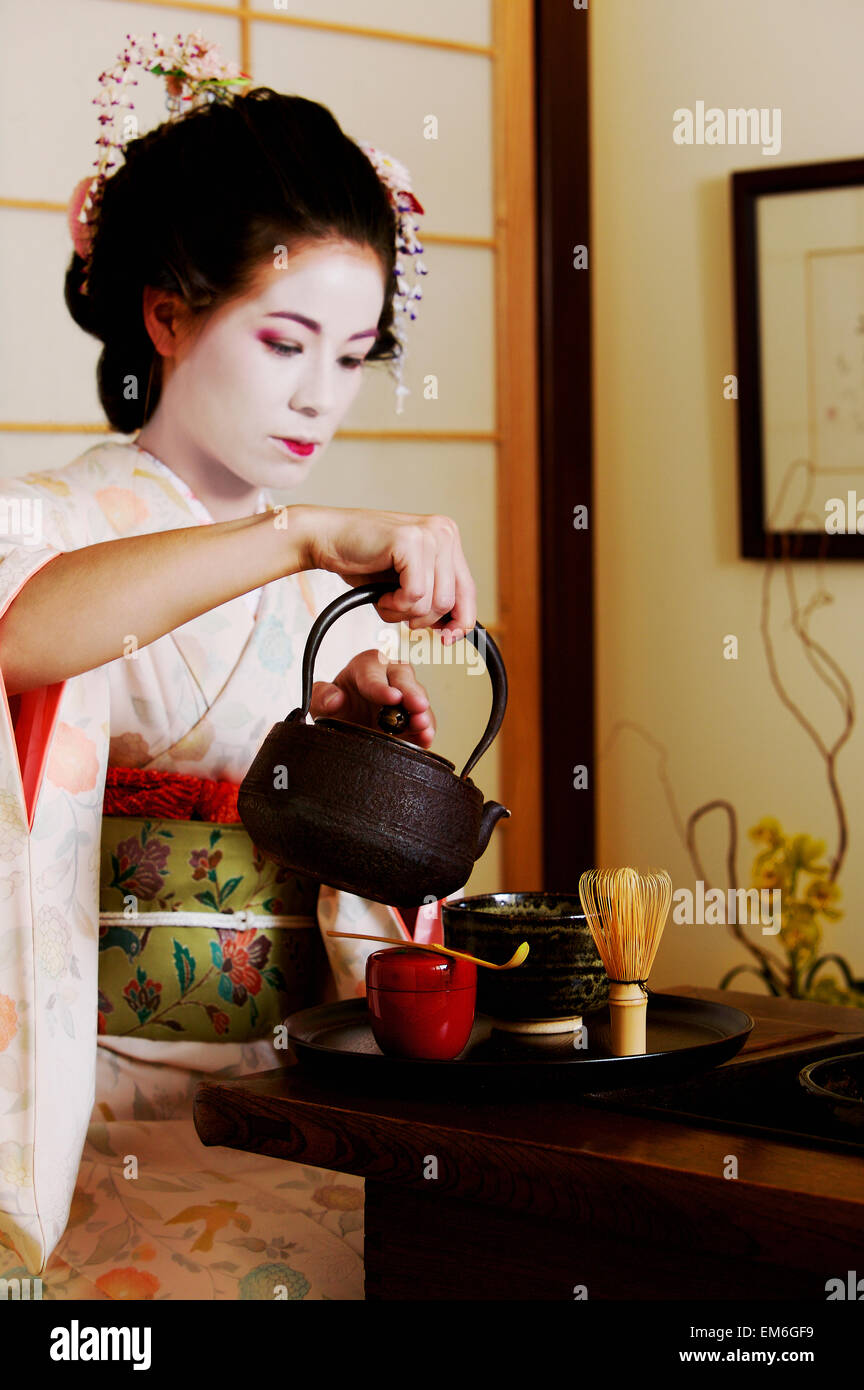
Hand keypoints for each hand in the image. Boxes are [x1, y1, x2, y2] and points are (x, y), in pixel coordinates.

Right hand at [299, 505, 475, 643]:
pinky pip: (415, 595)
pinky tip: (381, 594)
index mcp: (447, 539)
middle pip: (451, 601)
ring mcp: (429, 534)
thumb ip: (433, 599)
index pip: (468, 591)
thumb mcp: (407, 583)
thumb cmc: (362, 562)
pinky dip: (394, 605)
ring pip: (434, 601)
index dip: (460, 621)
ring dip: (404, 612)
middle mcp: (444, 532)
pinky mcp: (410, 542)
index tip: (446, 639)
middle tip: (397, 610)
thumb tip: (455, 629)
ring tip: (385, 599)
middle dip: (423, 619)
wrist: (326, 538)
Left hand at [309, 651, 435, 749]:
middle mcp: (389, 676)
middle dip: (411, 693)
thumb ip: (322, 696)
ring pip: (418, 697)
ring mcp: (404, 697)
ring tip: (422, 724)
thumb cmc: (336, 708)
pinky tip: (426, 737)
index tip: (391, 697)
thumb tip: (334, 699)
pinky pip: (425, 720)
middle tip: (417, 706)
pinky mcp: (414, 717)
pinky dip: (427, 730)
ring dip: (422, 712)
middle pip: (403, 677)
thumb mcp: (320, 702)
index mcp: (365, 667)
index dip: (382, 686)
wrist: (346, 728)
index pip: (373, 672)